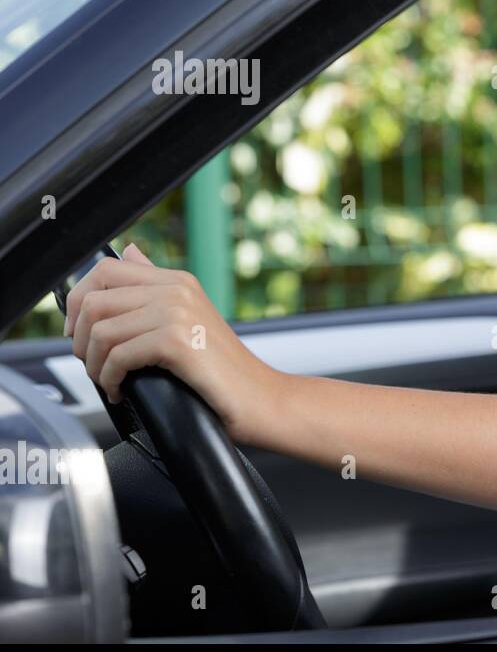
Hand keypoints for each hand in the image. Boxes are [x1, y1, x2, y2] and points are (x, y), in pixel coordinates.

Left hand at [64, 243, 276, 443]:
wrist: (262, 398)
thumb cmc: (225, 370)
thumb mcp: (189, 318)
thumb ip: (156, 286)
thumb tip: (130, 253)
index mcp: (178, 281)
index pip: (105, 269)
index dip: (79, 301)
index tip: (80, 331)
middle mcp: (177, 290)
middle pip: (94, 300)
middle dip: (80, 339)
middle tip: (93, 364)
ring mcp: (177, 313)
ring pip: (100, 330)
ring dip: (93, 365)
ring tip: (108, 381)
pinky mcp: (176, 341)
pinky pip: (117, 357)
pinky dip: (110, 380)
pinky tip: (121, 392)